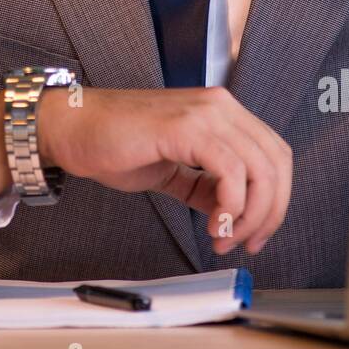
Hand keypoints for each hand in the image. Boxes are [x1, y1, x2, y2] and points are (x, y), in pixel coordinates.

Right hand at [39, 85, 292, 256]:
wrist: (72, 129)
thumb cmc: (113, 142)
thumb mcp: (173, 168)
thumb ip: (205, 185)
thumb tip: (230, 211)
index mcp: (220, 112)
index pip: (274, 154)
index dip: (275, 199)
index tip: (256, 232)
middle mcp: (220, 106)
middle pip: (276, 162)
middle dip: (269, 212)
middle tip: (246, 241)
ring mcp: (205, 113)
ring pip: (260, 168)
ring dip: (249, 215)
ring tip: (223, 236)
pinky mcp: (185, 127)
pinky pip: (230, 171)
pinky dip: (230, 206)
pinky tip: (213, 223)